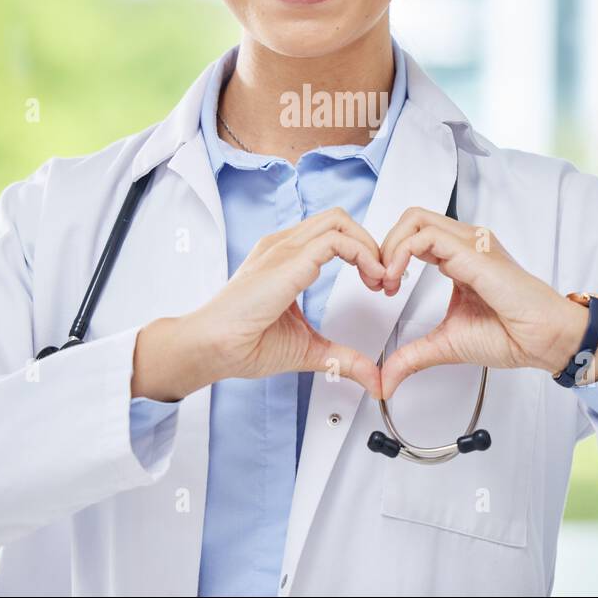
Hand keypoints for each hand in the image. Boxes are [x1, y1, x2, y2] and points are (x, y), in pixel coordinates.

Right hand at [180, 207, 387, 398]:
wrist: (213, 348)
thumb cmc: (243, 344)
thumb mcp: (308, 349)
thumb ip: (342, 357)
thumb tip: (372, 377)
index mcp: (284, 258)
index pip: (332, 234)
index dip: (362, 252)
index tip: (376, 283)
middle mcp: (284, 246)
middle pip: (339, 220)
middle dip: (371, 244)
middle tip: (384, 278)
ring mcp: (284, 249)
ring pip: (340, 221)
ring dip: (370, 246)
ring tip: (380, 278)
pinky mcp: (288, 261)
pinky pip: (336, 240)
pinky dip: (363, 254)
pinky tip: (370, 278)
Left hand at [376, 206, 597, 399]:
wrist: (543, 341)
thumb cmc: (510, 336)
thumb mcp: (445, 344)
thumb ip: (412, 356)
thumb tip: (385, 379)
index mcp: (460, 256)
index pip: (415, 235)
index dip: (390, 256)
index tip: (382, 288)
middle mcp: (465, 243)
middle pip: (411, 218)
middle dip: (384, 246)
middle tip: (379, 281)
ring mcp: (470, 243)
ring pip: (415, 219)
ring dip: (390, 248)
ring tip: (387, 281)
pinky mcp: (473, 252)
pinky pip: (426, 237)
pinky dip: (401, 253)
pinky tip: (397, 279)